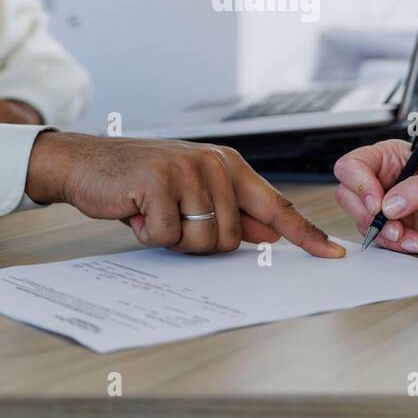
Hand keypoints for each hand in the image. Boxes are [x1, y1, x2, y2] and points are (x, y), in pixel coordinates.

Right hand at [25, 132, 344, 257]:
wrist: (86, 162)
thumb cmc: (139, 180)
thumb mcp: (192, 190)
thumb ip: (233, 210)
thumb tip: (270, 233)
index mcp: (228, 165)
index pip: (277, 205)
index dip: (305, 234)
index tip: (331, 255)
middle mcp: (214, 163)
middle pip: (231, 238)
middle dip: (197, 241)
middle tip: (170, 218)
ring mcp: (187, 169)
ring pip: (202, 241)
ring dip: (172, 238)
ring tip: (153, 210)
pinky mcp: (159, 182)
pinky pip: (167, 235)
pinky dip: (148, 233)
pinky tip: (136, 209)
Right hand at [332, 139, 417, 254]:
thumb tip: (390, 204)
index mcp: (389, 157)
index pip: (353, 165)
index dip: (359, 185)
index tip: (378, 205)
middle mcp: (382, 180)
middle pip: (350, 197)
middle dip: (371, 218)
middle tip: (397, 229)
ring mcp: (387, 206)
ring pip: (365, 223)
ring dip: (389, 237)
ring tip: (417, 239)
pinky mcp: (396, 227)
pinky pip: (384, 240)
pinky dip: (401, 246)